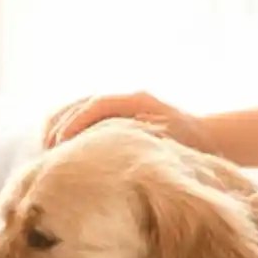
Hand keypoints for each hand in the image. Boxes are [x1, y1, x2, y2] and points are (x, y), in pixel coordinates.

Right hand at [42, 92, 218, 154]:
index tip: (60, 144)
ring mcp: (119, 104)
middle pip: (80, 103)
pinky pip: (82, 116)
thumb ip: (147, 149)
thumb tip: (111, 158)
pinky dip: (67, 128)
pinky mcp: (115, 115)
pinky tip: (58, 148)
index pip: (97, 104)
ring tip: (47, 150)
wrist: (210, 137)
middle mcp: (125, 98)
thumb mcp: (173, 150)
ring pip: (76, 107)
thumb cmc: (193, 147)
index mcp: (139, 101)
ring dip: (59, 127)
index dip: (75, 122)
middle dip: (59, 126)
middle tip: (48, 152)